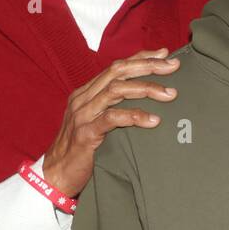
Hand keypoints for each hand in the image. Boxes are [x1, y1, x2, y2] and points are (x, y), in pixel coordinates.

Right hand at [41, 49, 180, 197]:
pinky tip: (153, 120)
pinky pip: (112, 118)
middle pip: (118, 72)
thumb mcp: (98, 121)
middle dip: (148, 66)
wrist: (55, 176)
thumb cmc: (82, 149)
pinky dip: (134, 116)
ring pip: (115, 90)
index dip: (141, 57)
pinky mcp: (85, 134)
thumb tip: (147, 94)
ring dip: (146, 88)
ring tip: (169, 94)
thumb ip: (115, 106)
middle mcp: (83, 99)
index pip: (116, 67)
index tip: (165, 54)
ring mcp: (82, 115)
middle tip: (173, 66)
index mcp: (86, 93)